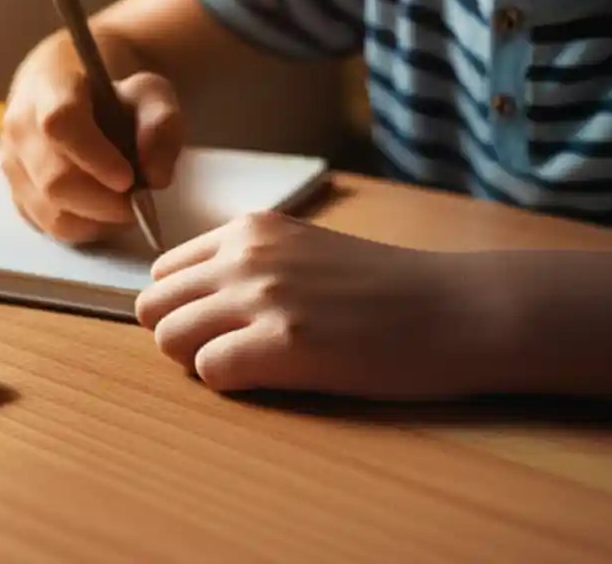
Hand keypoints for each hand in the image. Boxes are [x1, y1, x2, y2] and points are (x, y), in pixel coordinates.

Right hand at [1, 47, 184, 243]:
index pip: (60, 123)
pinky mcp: (17, 196)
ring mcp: (12, 166)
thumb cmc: (113, 97)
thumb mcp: (150, 94)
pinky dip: (85, 228)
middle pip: (54, 180)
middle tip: (139, 202)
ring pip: (51, 212)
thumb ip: (161, 125)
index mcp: (48, 87)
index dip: (95, 157)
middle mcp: (19, 128)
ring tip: (124, 206)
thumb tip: (155, 177)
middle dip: (104, 202)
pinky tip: (104, 212)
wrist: (74, 100)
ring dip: (98, 220)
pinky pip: (49, 228)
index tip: (129, 178)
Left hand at [135, 212, 495, 399]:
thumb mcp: (306, 251)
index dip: (186, 306)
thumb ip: (249, 265)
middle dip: (181, 335)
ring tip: (253, 365)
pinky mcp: (284, 345)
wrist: (457, 309)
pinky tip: (272, 377)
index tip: (223, 324)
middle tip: (232, 352)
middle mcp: (246, 256)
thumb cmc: (387, 289)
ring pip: (168, 338)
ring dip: (199, 360)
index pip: (164, 272)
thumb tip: (193, 303)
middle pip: (153, 306)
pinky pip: (208, 371)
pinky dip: (230, 383)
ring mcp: (263, 298)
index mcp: (250, 229)